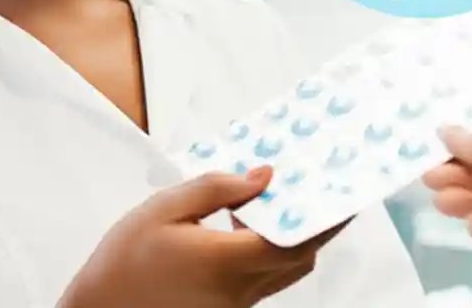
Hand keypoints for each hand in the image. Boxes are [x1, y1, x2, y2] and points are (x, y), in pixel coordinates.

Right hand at [60, 167, 346, 307]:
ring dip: (293, 237)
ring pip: (284, 271)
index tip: (348, 192)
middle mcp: (240, 290)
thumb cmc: (123, 262)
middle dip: (318, 224)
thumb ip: (216, 189)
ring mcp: (236, 306)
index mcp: (227, 262)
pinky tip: (248, 224)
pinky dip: (269, 252)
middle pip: (300, 258)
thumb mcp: (163, 210)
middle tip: (323, 187)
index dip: (328, 217)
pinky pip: (263, 279)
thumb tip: (264, 177)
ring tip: (281, 198)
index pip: (296, 241)